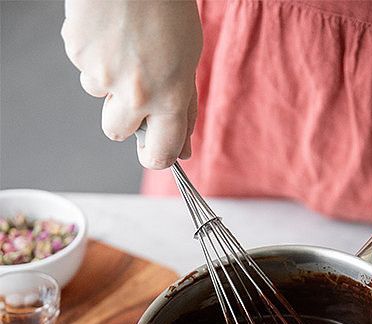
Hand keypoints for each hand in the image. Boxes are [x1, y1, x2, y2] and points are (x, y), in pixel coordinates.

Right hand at [61, 0, 201, 168]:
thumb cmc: (166, 8)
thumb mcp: (189, 62)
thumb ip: (184, 107)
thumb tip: (183, 148)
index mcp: (170, 98)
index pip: (158, 155)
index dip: (156, 157)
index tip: (157, 151)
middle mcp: (134, 93)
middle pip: (117, 133)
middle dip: (125, 118)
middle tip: (137, 88)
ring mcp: (101, 74)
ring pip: (99, 96)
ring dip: (109, 80)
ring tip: (125, 46)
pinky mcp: (76, 53)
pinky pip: (84, 67)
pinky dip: (95, 54)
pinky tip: (109, 32)